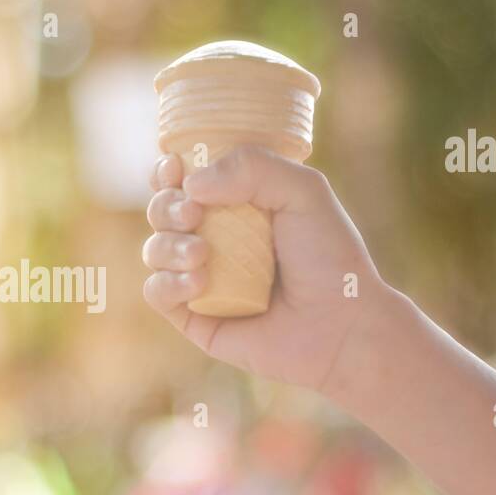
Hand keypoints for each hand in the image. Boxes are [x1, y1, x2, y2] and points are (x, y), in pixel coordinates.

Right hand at [143, 147, 387, 395]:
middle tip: (194, 214)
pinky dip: (167, 283)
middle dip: (165, 206)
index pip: (185, 179)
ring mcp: (201, 278)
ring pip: (154, 250)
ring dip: (167, 246)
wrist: (341, 327)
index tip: (173, 167)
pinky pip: (156, 293)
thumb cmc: (330, 258)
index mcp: (236, 204)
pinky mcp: (195, 317)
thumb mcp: (303, 192)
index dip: (168, 171)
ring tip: (201, 255)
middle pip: (161, 210)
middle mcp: (214, 238)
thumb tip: (190, 184)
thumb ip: (252, 167)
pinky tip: (199, 283)